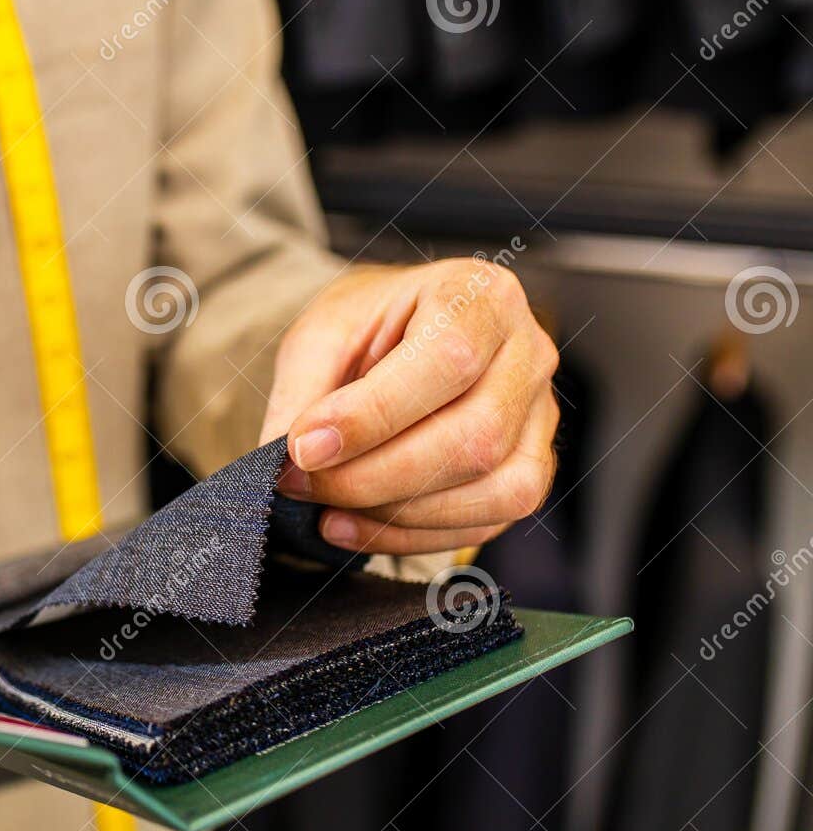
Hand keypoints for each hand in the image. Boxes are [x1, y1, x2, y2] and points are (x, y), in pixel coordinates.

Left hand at [261, 259, 558, 554]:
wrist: (395, 334)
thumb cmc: (365, 327)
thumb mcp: (320, 335)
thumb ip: (303, 393)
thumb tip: (291, 464)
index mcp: (478, 294)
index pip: (448, 360)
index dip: (372, 416)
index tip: (304, 447)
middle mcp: (527, 352)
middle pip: (474, 435)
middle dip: (375, 476)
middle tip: (301, 483)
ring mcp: (540, 416)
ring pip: (493, 489)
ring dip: (396, 514)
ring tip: (326, 507)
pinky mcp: (531, 467)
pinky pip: (490, 521)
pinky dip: (415, 536)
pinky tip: (357, 526)